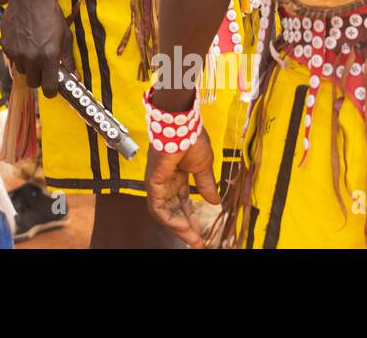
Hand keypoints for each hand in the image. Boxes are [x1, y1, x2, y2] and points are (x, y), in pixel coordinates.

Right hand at [1, 0, 69, 97]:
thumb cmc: (50, 14)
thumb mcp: (65, 35)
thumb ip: (68, 58)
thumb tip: (74, 75)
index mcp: (49, 56)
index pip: (49, 89)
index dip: (52, 90)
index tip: (53, 86)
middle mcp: (31, 58)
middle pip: (34, 83)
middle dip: (39, 78)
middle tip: (43, 67)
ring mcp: (17, 53)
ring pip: (22, 72)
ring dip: (28, 66)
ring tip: (33, 50)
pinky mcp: (6, 47)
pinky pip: (13, 60)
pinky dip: (18, 56)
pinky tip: (24, 42)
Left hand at [143, 129, 219, 247]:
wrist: (183, 126)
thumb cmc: (192, 138)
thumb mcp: (203, 167)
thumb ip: (206, 185)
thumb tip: (214, 201)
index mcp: (178, 174)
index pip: (182, 200)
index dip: (191, 215)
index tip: (201, 230)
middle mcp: (166, 179)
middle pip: (173, 208)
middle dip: (185, 226)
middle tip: (197, 241)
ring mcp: (157, 181)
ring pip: (164, 212)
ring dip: (178, 227)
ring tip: (192, 238)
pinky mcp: (152, 182)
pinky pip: (157, 207)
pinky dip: (169, 219)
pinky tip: (183, 227)